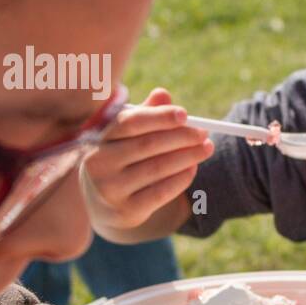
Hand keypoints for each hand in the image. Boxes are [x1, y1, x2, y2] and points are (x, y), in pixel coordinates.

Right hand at [82, 88, 211, 231]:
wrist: (104, 205)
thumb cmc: (121, 160)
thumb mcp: (127, 138)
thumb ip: (145, 115)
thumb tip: (163, 94)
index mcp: (99, 139)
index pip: (131, 123)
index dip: (159, 117)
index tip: (185, 115)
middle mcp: (99, 163)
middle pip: (148, 145)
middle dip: (181, 137)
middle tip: (204, 133)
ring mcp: (110, 189)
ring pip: (158, 168)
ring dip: (188, 157)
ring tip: (206, 148)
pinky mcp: (126, 210)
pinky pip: (161, 192)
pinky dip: (181, 178)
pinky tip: (193, 169)